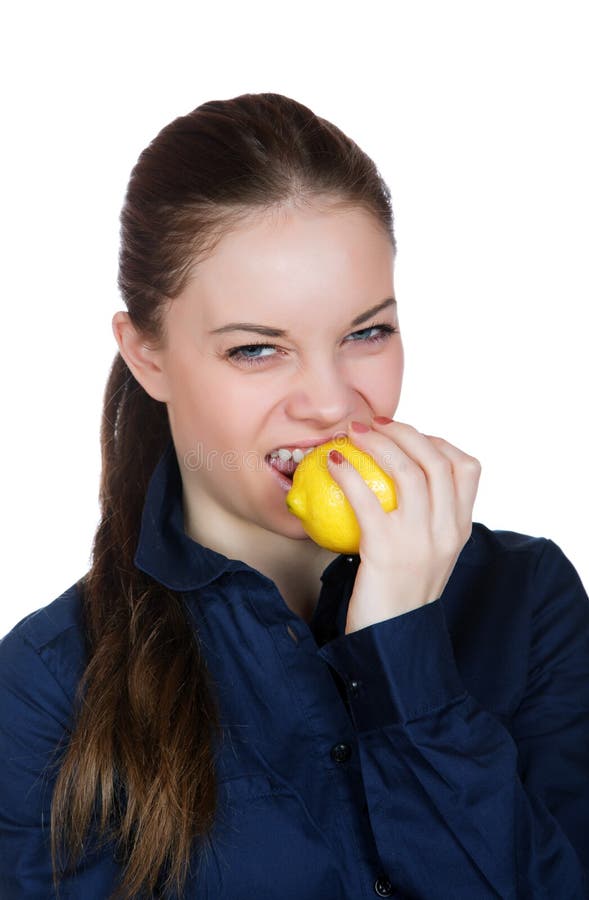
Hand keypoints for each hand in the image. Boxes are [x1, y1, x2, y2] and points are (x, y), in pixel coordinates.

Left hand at [327, 418, 481, 632]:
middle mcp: (448, 532)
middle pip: (437, 460)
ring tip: (353, 433)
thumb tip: (390, 482)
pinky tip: (334, 462)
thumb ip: (421, 523)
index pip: (467, 468)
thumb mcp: (425, 556)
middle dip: (405, 431)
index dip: (438, 441)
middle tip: (373, 423)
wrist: (390, 645)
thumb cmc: (397, 597)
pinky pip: (367, 498)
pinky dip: (349, 473)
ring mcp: (422, 541)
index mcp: (460, 530)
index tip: (409, 434)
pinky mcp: (388, 551)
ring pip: (409, 471)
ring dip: (379, 443)